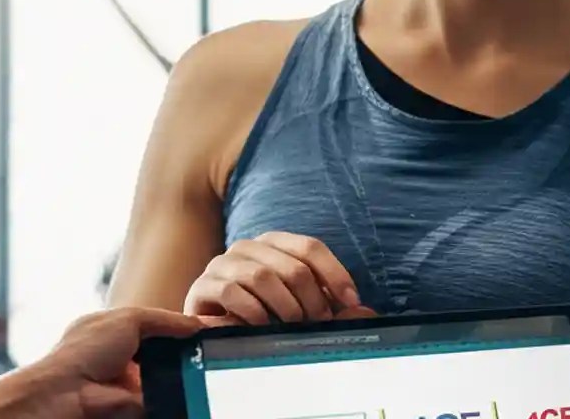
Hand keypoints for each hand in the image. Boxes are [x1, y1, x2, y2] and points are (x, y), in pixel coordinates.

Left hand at [41, 307, 202, 417]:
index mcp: (113, 333)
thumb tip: (199, 324)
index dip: (176, 328)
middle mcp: (120, 359)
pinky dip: (179, 394)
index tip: (204, 329)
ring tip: (209, 365)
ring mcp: (129, 385)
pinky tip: (197, 386)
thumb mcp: (130, 319)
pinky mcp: (138, 407)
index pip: (152, 328)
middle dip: (184, 351)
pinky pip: (166, 398)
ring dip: (184, 372)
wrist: (67, 394)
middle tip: (211, 348)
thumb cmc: (88, 349)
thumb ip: (166, 320)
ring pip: (167, 377)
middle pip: (162, 352)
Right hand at [185, 232, 362, 323]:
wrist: (208, 327)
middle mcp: (247, 247)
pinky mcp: (203, 286)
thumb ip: (330, 307)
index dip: (335, 274)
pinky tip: (261, 326)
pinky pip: (233, 292)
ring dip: (285, 308)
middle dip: (312, 300)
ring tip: (291, 327)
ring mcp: (222, 264)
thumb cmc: (260, 315)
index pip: (310, 247)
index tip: (351, 302)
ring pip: (263, 277)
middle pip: (291, 266)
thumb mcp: (298, 307)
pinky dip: (253, 312)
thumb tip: (366, 310)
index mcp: (273, 243)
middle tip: (317, 324)